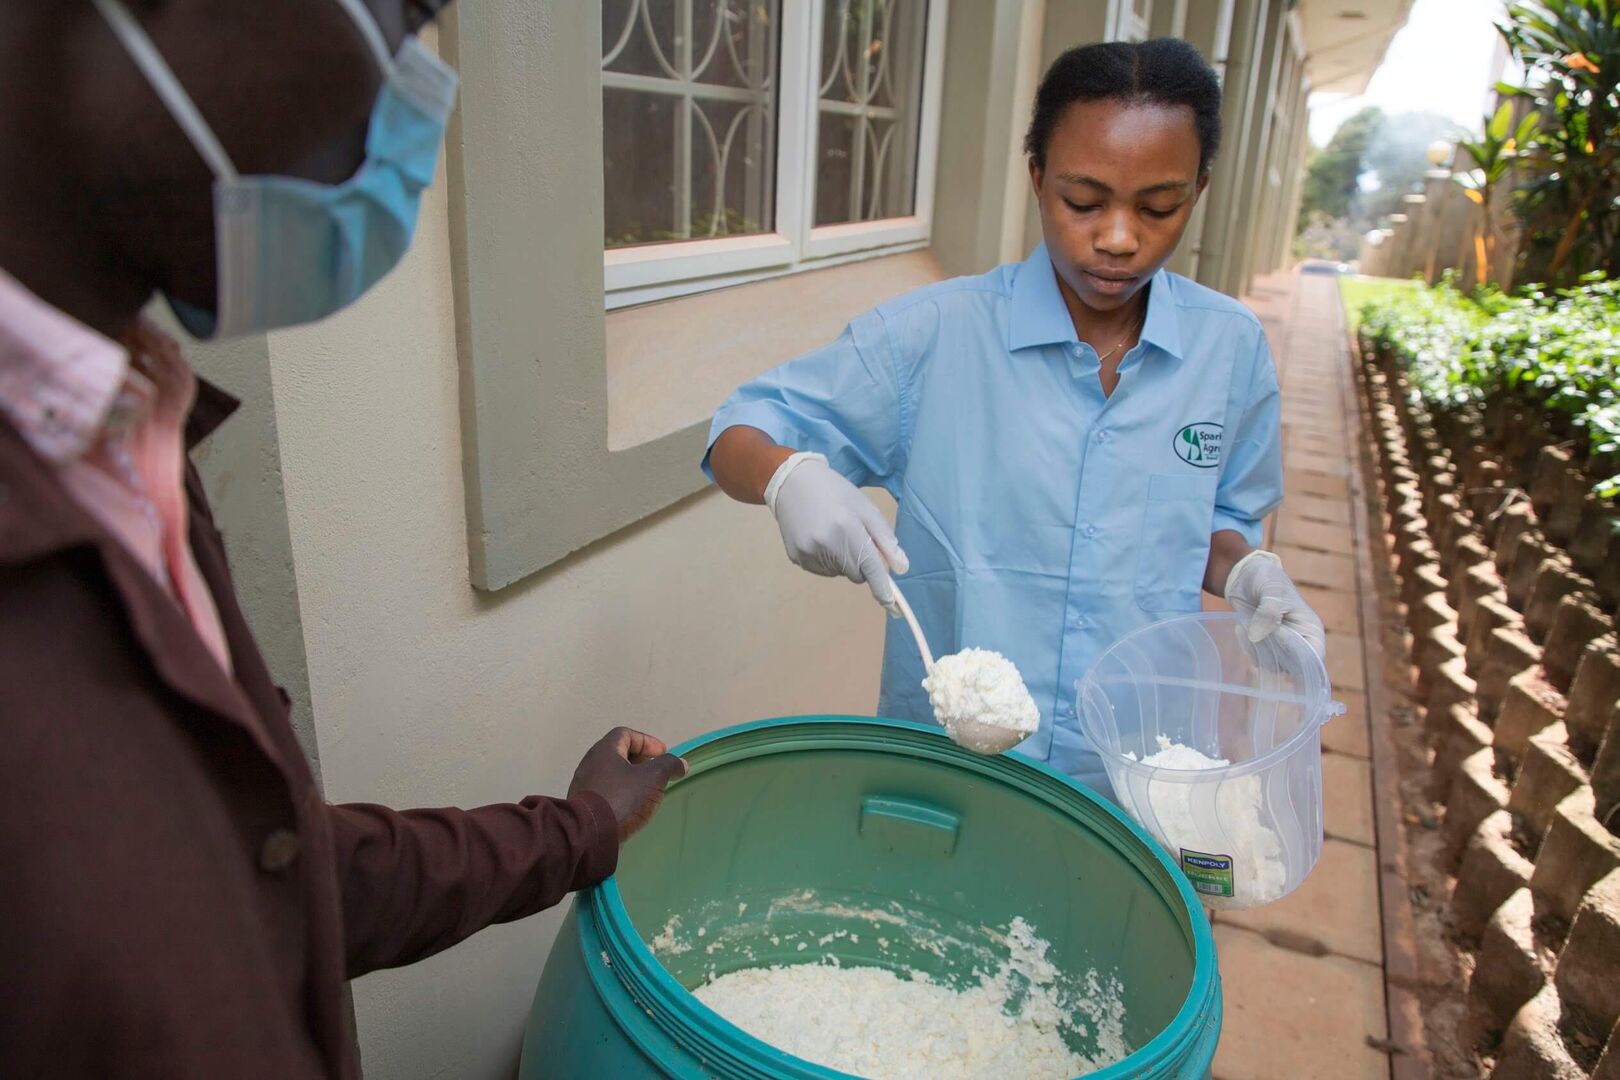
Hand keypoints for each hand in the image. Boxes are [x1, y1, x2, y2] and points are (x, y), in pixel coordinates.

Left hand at [567, 727, 687, 841]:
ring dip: (631, 778)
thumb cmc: (622, 798)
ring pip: (611, 775)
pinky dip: (621, 794)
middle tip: (656, 770)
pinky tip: (632, 808)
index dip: (646, 740)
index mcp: (604, 751)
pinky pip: (606, 793)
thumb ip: (668, 766)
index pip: (625, 734)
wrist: (590, 834)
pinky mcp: (584, 807)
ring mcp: (584, 786)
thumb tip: (680, 764)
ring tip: (647, 791)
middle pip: (617, 754)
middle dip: (640, 760)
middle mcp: (590, 764)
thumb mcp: (653, 777)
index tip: (662, 753)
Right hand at [766, 452, 908, 609]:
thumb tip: (901, 567)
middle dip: (861, 563)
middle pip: (856, 574)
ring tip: (833, 534)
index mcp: (846, 528)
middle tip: (853, 537)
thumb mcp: (865, 508)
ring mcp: (808, 553)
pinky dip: (828, 561)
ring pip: (839, 574)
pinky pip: (823, 571)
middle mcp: (825, 544)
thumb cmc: (835, 492)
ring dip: (843, 562)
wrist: (792, 483)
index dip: (882, 587)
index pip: (869, 567)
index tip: (892, 605)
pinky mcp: (797, 558)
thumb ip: (884, 539)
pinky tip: (820, 539)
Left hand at [1224, 550, 1326, 658]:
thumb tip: (1257, 636)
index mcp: (1311, 629)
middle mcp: (1300, 643)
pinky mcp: (1265, 648)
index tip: (1277, 640)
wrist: (1244, 577)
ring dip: (1256, 649)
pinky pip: (1257, 660)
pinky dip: (1247, 647)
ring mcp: (1282, 648)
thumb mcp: (1270, 589)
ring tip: (1247, 623)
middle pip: (1292, 667)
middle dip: (1272, 652)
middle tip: (1255, 629)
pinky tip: (1241, 626)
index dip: (1297, 657)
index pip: (1313, 657)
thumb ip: (1268, 611)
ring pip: (1273, 666)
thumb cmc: (1266, 579)